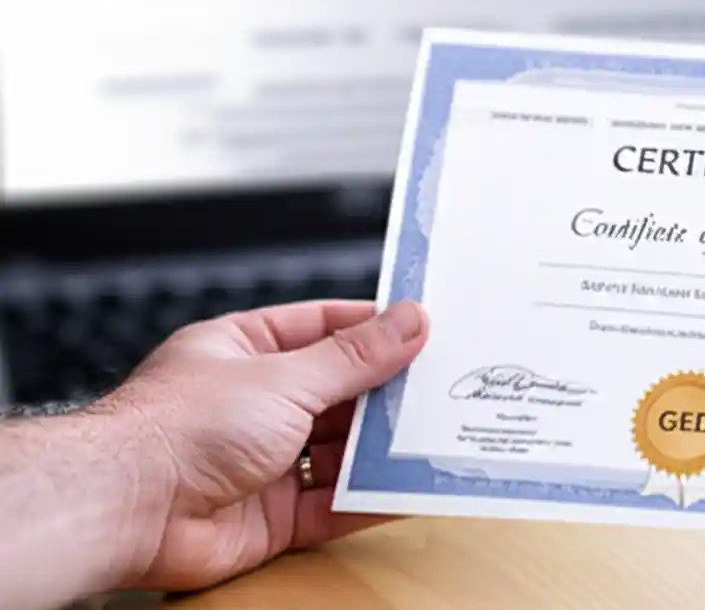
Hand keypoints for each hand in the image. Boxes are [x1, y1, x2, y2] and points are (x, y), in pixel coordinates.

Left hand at [99, 300, 427, 590]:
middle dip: (386, 395)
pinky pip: (335, 504)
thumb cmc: (178, 428)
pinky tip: (408, 489)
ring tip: (433, 439)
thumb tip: (407, 323)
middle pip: (340, 393)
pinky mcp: (273, 515)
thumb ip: (354, 356)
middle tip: (440, 389)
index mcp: (245, 351)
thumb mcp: (285, 376)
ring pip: (342, 451)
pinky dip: (371, 498)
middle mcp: (255, 403)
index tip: (423, 329)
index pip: (323, 328)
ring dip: (383, 449)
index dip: (373, 328)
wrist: (128, 510)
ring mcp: (264, 460)